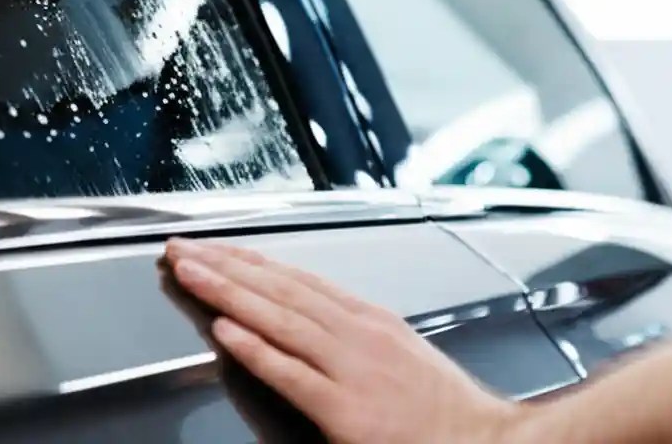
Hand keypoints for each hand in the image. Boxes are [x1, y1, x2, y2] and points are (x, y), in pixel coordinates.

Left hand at [164, 238, 523, 443]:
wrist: (489, 443)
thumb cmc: (446, 411)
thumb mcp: (401, 353)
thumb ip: (354, 334)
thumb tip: (312, 318)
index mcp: (371, 320)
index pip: (297, 279)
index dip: (249, 261)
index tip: (214, 247)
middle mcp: (359, 335)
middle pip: (280, 289)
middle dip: (226, 265)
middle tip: (183, 248)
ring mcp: (353, 370)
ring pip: (279, 320)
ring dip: (228, 293)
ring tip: (190, 273)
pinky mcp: (348, 412)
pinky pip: (292, 375)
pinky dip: (257, 350)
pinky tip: (226, 332)